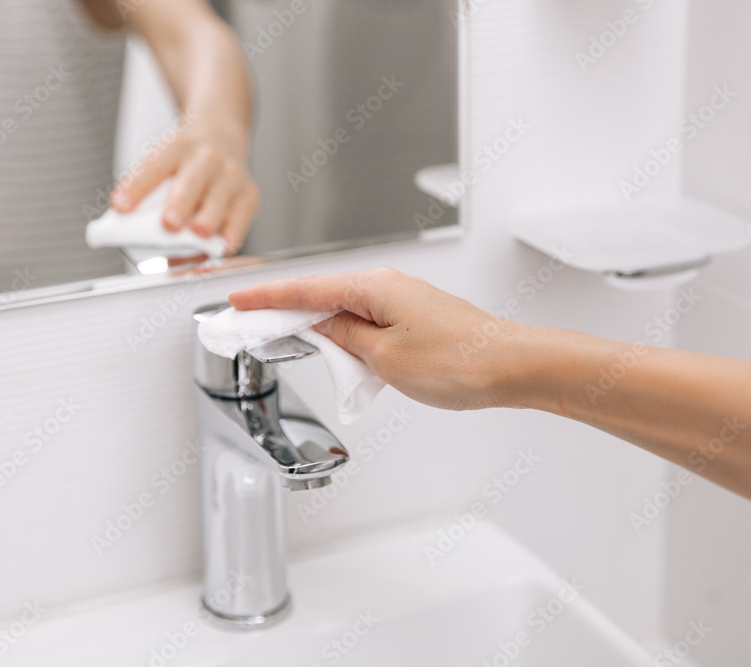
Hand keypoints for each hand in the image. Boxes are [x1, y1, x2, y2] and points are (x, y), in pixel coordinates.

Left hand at [109, 120, 259, 254]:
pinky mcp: (249, 195)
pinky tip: (223, 244)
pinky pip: (242, 217)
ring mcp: (231, 175)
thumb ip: (152, 196)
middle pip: (191, 181)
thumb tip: (142, 240)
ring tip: (200, 232)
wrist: (221, 139)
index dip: (135, 188)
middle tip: (169, 222)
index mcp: (176, 149)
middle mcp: (206, 158)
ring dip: (210, 217)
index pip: (152, 167)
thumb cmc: (186, 164)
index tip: (121, 207)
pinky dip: (233, 232)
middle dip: (181, 202)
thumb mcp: (165, 163)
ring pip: (220, 198)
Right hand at [228, 268, 529, 410]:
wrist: (512, 366)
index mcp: (375, 288)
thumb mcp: (384, 358)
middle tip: (255, 324)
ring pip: (350, 312)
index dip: (268, 297)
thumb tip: (322, 328)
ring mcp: (406, 301)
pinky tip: (345, 356)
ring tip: (295, 347)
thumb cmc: (459, 361)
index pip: (307, 290)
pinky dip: (350, 336)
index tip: (238, 299)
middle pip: (325, 296)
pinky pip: (371, 322)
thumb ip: (345, 340)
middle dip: (289, 312)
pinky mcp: (418, 318)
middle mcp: (390, 286)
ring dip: (323, 329)